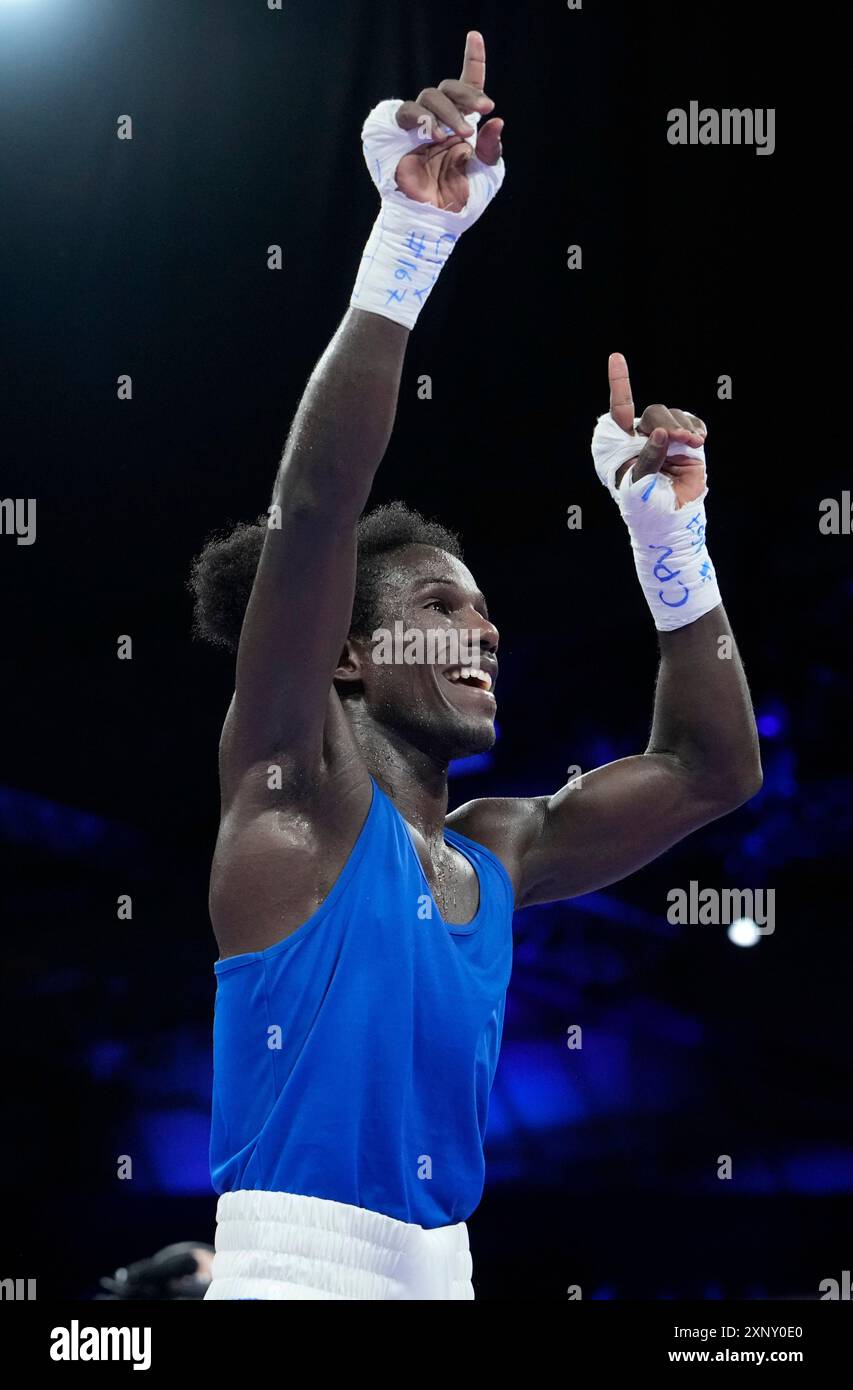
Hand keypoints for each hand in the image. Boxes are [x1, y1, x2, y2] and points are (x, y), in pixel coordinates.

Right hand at [394, 31, 503, 212]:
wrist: (433, 224)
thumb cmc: (459, 203)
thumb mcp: (487, 175)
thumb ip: (492, 148)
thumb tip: (496, 121)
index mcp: (462, 126)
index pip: (468, 87)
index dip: (472, 61)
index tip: (475, 36)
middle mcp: (440, 122)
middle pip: (448, 87)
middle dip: (468, 94)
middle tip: (484, 109)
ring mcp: (417, 128)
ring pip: (428, 97)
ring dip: (447, 113)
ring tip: (458, 136)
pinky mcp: (395, 135)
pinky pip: (405, 112)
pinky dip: (419, 118)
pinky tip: (431, 135)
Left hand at [608, 352, 707, 507]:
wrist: (670, 518)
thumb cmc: (644, 504)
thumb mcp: (638, 484)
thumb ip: (648, 458)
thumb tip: (661, 432)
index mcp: (622, 444)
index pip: (620, 410)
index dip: (620, 383)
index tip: (616, 357)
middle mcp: (642, 436)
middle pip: (653, 412)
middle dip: (666, 422)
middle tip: (679, 438)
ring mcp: (665, 436)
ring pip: (673, 415)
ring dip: (683, 427)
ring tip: (691, 444)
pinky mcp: (686, 441)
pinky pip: (692, 423)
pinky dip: (696, 429)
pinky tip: (697, 441)